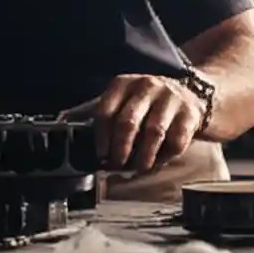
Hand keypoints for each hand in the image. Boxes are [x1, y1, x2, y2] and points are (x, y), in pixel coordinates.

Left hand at [63, 74, 204, 172]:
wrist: (189, 94)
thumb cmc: (146, 103)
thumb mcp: (122, 100)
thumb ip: (99, 113)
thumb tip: (64, 123)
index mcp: (124, 83)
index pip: (106, 110)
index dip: (101, 137)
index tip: (101, 155)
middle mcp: (147, 86)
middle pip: (128, 122)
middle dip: (120, 149)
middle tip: (117, 165)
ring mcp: (170, 98)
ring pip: (154, 132)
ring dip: (143, 156)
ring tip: (138, 168)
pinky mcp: (190, 113)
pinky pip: (176, 141)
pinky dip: (164, 157)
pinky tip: (157, 161)